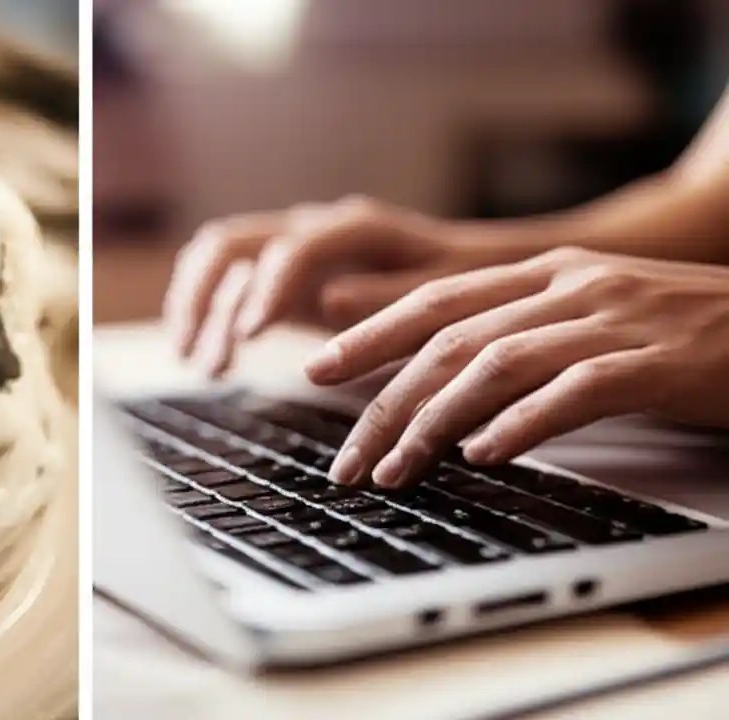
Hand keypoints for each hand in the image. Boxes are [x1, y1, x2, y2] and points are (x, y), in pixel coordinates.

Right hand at [163, 196, 499, 375]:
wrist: (479, 273)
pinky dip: (209, 316)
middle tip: (195, 353)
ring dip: (197, 308)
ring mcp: (293, 249)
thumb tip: (330, 299)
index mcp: (356, 228)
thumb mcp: (446, 297)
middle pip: (230, 243)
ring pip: (218, 261)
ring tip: (206, 369)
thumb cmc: (470, 287)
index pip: (290, 248)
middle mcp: (314, 228)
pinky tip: (210, 361)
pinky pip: (229, 284)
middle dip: (202, 297)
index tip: (248, 339)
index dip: (264, 291)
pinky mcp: (284, 278)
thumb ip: (390, 297)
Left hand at [309, 247, 728, 487]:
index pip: (436, 299)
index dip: (371, 334)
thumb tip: (437, 384)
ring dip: (434, 423)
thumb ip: (515, 333)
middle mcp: (570, 285)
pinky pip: (572, 391)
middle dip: (386, 401)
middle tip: (347, 458)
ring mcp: (614, 318)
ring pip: (496, 364)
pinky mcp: (657, 361)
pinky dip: (520, 425)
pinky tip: (483, 456)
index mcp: (546, 271)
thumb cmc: (679, 334)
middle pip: (450, 339)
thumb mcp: (588, 317)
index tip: (317, 371)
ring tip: (396, 471)